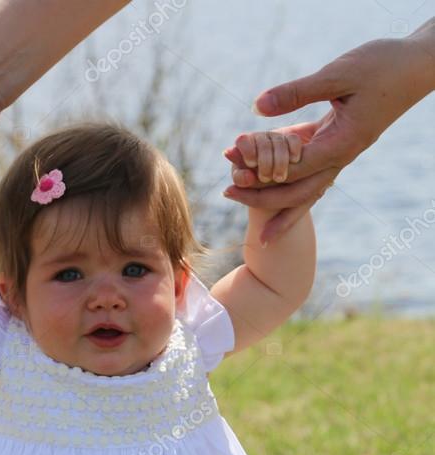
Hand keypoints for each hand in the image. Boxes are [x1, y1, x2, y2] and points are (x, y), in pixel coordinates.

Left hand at [222, 33, 431, 243]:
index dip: (261, 169)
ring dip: (272, 196)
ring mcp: (341, 155)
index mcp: (341, 144)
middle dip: (260, 195)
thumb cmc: (382, 65)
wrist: (416, 68)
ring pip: (303, 187)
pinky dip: (286, 175)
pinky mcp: (339, 144)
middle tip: (227, 193)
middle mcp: (341, 158)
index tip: (232, 166)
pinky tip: (265, 176)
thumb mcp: (338, 74)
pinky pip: (309, 168)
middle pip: (295, 190)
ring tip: (241, 201)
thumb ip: (298, 93)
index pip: (293, 167)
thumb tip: (258, 106)